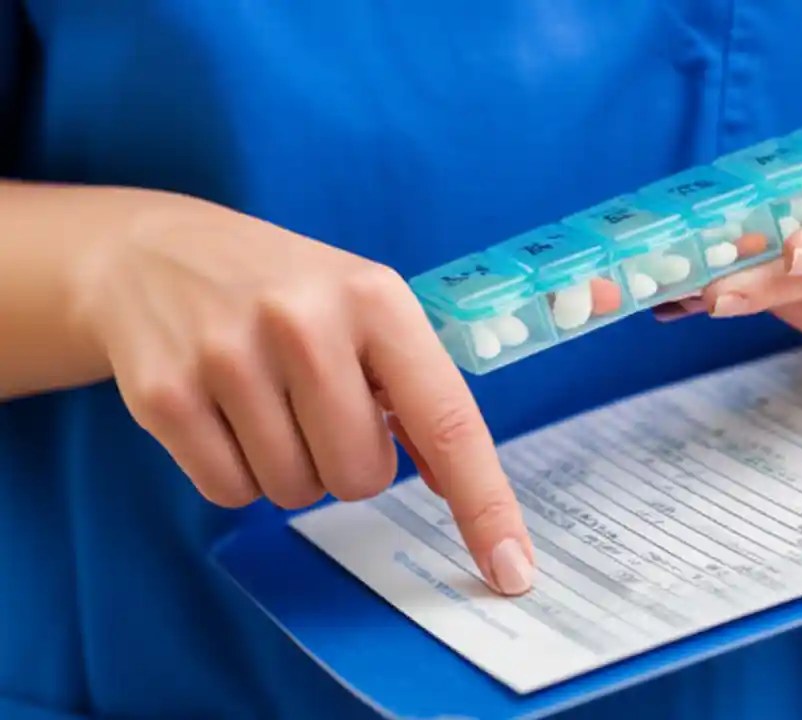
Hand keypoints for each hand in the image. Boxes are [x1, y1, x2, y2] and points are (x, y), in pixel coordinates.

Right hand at [74, 192, 534, 594]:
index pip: (448, 421)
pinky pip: (230, 493)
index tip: (511, 569)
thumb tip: (455, 485)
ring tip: (267, 402)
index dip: (484, 504)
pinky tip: (224, 415)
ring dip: (291, 469)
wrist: (152, 253)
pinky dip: (236, 474)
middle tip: (319, 409)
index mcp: (376, 299)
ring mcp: (228, 355)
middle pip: (361, 477)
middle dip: (349, 464)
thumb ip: (415, 392)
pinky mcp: (164, 394)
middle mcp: (305, 321)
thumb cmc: (285, 293)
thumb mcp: (364, 309)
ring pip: (294, 492)